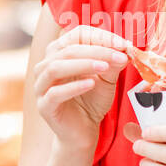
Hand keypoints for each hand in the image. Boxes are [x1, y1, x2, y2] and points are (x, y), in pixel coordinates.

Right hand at [33, 25, 130, 151]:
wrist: (83, 131)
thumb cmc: (92, 101)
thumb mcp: (107, 78)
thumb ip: (113, 62)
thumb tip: (124, 47)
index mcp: (60, 54)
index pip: (76, 35)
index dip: (99, 36)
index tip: (123, 44)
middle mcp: (46, 66)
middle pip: (67, 49)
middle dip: (96, 50)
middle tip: (119, 55)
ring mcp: (41, 86)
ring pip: (55, 67)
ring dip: (83, 64)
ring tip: (105, 67)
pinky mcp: (44, 106)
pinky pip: (54, 93)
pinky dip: (73, 87)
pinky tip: (91, 84)